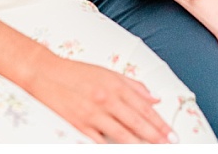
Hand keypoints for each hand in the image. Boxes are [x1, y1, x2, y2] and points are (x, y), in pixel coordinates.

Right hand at [22, 53, 174, 143]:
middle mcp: (106, 99)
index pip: (144, 107)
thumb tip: (155, 97)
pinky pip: (100, 141)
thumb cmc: (76, 72)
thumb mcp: (106, 72)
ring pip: (122, 134)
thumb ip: (132, 85)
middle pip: (137, 122)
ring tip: (153, 151)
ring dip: (140, 145)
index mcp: (114, 85)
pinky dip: (111, 148)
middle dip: (156, 136)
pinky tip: (121, 151)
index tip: (172, 134)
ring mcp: (92, 113)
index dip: (160, 122)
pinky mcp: (79, 124)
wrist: (44, 72)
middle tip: (170, 145)